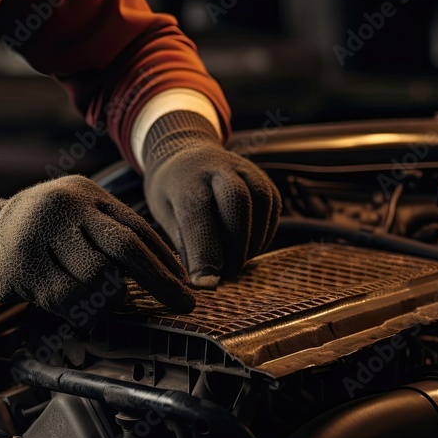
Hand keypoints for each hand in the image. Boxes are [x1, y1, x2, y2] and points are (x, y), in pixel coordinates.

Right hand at [0, 175, 193, 320]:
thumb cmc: (42, 232)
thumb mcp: (76, 214)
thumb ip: (112, 233)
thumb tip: (166, 272)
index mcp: (85, 193)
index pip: (137, 227)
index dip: (167, 260)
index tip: (187, 286)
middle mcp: (64, 207)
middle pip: (125, 249)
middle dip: (161, 281)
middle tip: (184, 304)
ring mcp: (41, 236)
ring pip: (98, 279)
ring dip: (112, 300)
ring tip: (108, 303)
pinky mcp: (23, 267)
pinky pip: (68, 301)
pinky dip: (84, 312)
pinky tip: (82, 310)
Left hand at [141, 111, 280, 287]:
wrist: (186, 152)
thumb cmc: (172, 191)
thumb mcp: (165, 215)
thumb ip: (186, 244)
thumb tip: (204, 281)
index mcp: (186, 179)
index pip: (197, 215)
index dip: (205, 253)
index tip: (207, 284)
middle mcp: (218, 168)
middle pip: (237, 202)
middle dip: (235, 246)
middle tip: (226, 274)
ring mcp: (245, 170)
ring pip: (260, 205)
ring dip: (251, 243)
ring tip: (234, 263)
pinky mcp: (264, 179)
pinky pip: (271, 209)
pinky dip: (262, 236)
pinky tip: (246, 249)